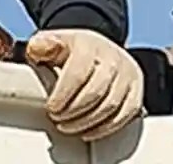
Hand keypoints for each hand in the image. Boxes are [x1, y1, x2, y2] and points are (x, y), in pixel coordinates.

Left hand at [25, 28, 143, 142]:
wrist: (99, 50)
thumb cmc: (73, 50)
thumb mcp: (53, 41)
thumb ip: (40, 45)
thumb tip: (36, 48)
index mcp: (89, 44)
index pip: (77, 74)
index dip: (62, 95)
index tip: (51, 108)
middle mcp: (113, 58)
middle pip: (95, 92)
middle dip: (73, 111)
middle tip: (57, 118)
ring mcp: (128, 75)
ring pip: (111, 106)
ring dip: (87, 122)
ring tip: (68, 126)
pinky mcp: (136, 91)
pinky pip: (125, 115)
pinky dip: (105, 128)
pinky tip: (88, 131)